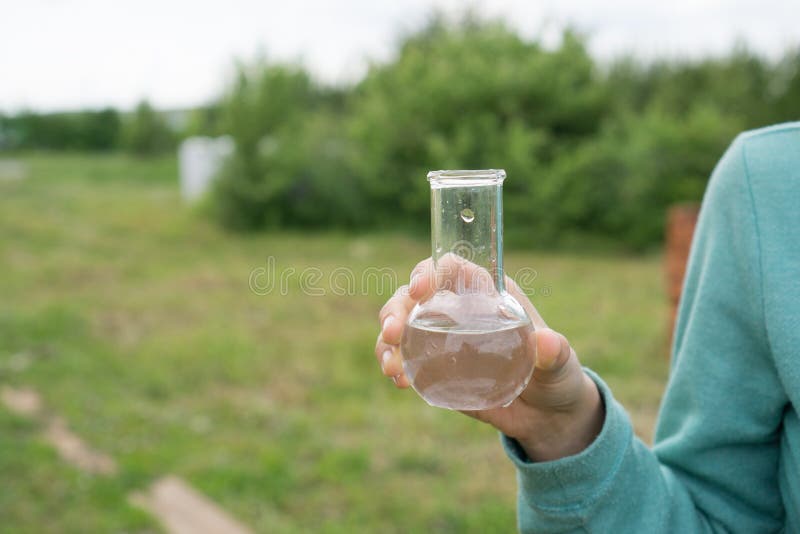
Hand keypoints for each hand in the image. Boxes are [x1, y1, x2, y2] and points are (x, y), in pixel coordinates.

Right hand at [375, 257, 603, 461]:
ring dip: (387, 341)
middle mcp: (459, 310)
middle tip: (392, 335)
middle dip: (395, 309)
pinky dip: (393, 364)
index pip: (450, 268)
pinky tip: (398, 381)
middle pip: (413, 295)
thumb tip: (546, 343)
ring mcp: (442, 339)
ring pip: (401, 325)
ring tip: (391, 367)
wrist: (547, 416)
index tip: (419, 291)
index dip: (428, 272)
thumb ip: (556, 353)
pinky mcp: (434, 368)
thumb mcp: (560, 364)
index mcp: (487, 294)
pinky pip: (403, 357)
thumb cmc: (557, 377)